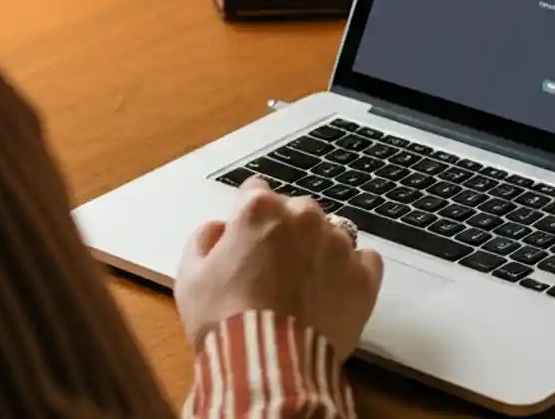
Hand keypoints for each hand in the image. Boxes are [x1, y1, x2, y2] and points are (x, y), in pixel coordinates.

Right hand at [175, 177, 382, 358]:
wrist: (269, 363)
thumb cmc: (223, 319)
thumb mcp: (190, 278)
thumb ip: (203, 240)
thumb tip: (219, 227)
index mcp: (260, 210)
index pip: (255, 191)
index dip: (248, 215)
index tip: (246, 236)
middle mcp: (305, 217)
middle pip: (296, 211)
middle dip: (285, 231)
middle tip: (272, 268)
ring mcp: (340, 244)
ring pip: (330, 233)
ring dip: (318, 250)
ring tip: (303, 287)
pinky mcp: (365, 274)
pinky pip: (364, 259)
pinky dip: (351, 270)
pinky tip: (333, 291)